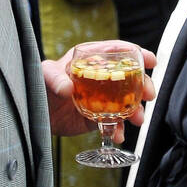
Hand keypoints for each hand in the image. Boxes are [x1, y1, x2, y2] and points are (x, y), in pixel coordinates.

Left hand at [41, 41, 156, 137]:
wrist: (35, 114)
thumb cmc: (39, 86)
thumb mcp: (44, 76)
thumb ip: (54, 78)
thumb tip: (67, 88)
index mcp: (91, 59)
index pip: (118, 51)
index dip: (138, 54)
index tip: (151, 60)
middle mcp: (100, 77)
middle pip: (130, 77)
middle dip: (144, 85)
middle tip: (149, 94)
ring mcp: (102, 98)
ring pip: (128, 101)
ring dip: (137, 110)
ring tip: (138, 119)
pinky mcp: (98, 117)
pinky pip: (115, 122)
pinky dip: (120, 129)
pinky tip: (120, 134)